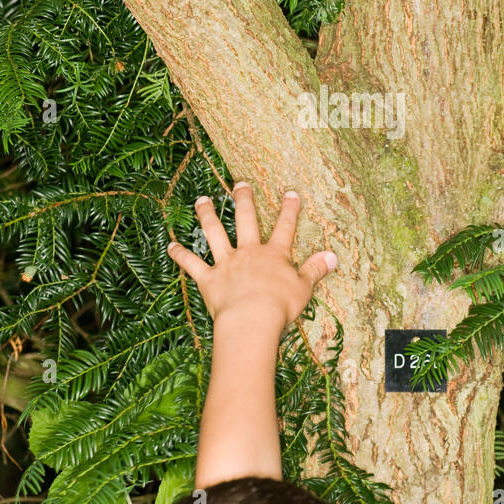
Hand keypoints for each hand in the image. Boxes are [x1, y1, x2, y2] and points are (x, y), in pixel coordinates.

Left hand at [167, 183, 337, 330]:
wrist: (251, 320)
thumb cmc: (280, 307)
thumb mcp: (304, 288)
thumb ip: (316, 269)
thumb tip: (333, 256)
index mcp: (274, 255)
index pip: (285, 227)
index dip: (289, 210)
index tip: (291, 193)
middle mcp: (249, 253)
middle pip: (246, 220)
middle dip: (244, 200)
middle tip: (240, 183)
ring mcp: (227, 263)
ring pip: (215, 233)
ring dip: (207, 215)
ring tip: (201, 200)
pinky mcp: (209, 279)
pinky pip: (192, 264)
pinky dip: (180, 255)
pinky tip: (169, 245)